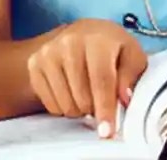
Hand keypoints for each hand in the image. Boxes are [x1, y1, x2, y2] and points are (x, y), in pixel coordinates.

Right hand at [26, 18, 147, 138]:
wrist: (84, 32)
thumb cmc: (111, 47)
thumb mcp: (132, 55)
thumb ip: (131, 76)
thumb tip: (124, 99)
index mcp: (97, 39)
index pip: (101, 80)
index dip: (105, 109)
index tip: (107, 133)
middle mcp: (69, 42)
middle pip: (82, 96)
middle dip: (94, 109)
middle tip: (100, 102)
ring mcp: (48, 53)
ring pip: (65, 104)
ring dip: (79, 110)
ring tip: (86, 95)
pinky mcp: (34, 64)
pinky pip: (49, 104)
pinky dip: (63, 107)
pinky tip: (71, 92)